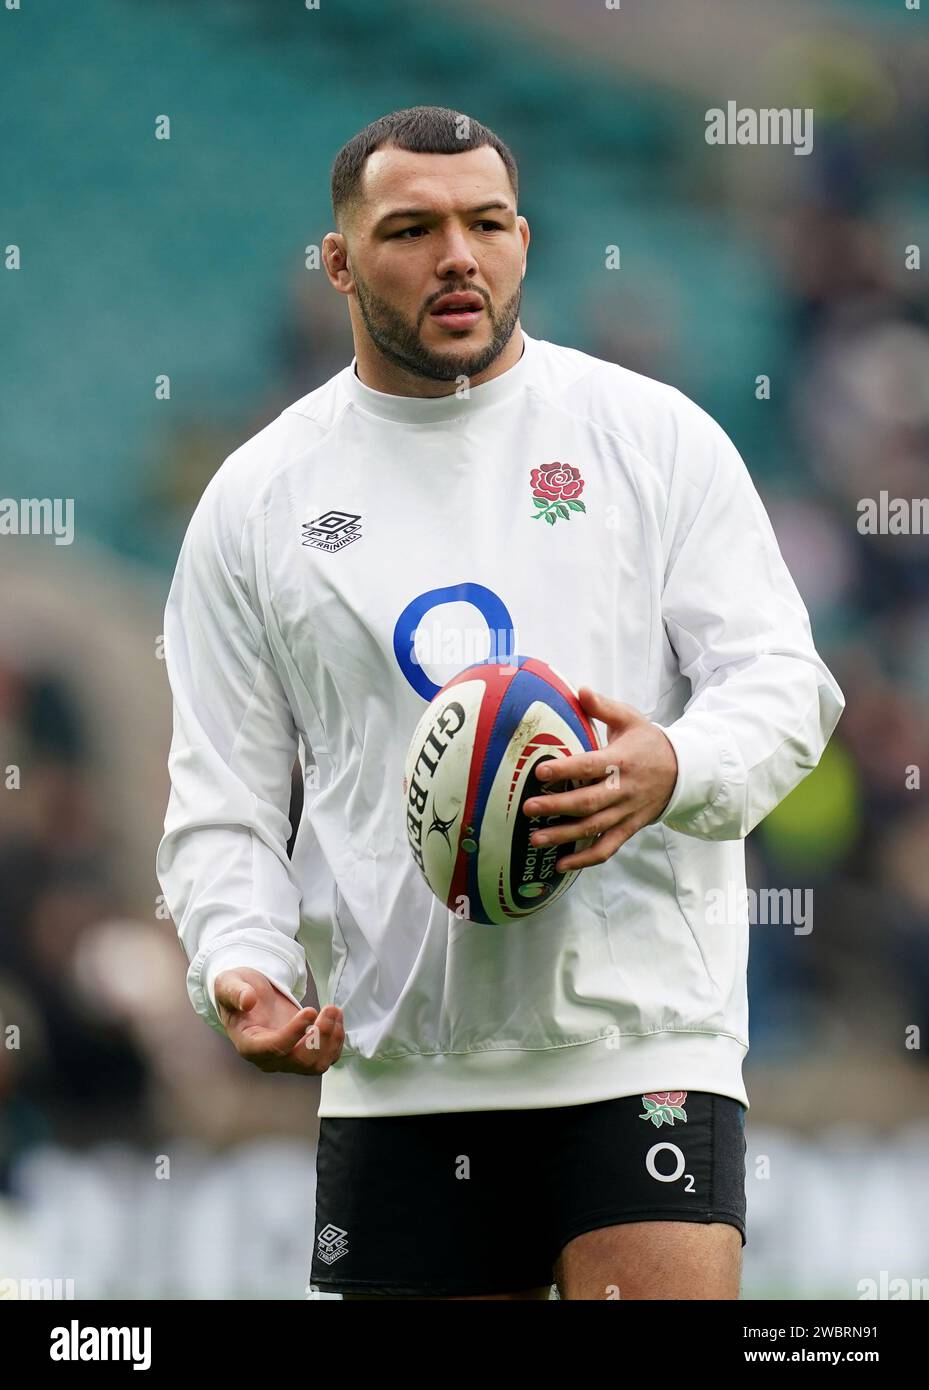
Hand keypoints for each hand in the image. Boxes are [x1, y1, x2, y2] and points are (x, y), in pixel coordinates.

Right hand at [214, 967, 344, 1075]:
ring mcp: (288, 1059)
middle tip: (329, 1008)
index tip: (310, 1011)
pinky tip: (336, 1018)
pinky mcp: (304, 1054)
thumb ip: (235, 992)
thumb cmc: (239, 991)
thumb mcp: (229, 984)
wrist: (251, 997)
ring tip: (334, 1011)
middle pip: (300, 1061)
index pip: (273, 1049)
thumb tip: (247, 1001)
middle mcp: (269, 1058)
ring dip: (331, 1040)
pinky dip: (336, 1042)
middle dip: (320, 1036)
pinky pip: (325, 1058)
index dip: (294, 1033)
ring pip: (316, 1065)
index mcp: (249, 1044)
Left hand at [522, 687, 678, 870]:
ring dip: (564, 836)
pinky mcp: (629, 828)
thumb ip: (603, 707)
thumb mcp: (631, 719)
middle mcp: (624, 790)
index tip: (541, 771)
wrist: (685, 772)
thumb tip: (579, 689)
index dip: (566, 770)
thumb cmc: (650, 743)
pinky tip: (560, 865)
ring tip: (534, 839)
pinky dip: (585, 860)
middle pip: (589, 802)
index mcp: (622, 760)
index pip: (590, 766)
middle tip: (528, 807)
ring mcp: (627, 813)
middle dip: (557, 807)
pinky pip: (607, 848)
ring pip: (594, 829)